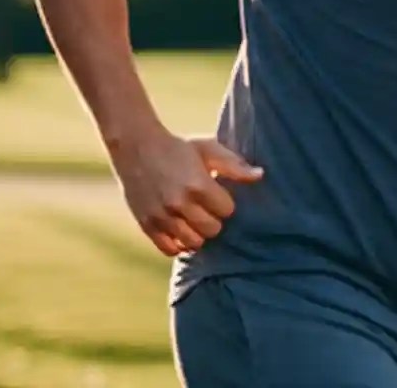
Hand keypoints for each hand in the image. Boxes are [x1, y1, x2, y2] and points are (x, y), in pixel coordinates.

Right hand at [109, 129, 263, 256]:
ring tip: (194, 219)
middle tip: (206, 208)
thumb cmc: (178, 148)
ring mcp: (161, 216)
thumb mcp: (208, 149)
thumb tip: (260, 176)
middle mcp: (179, 203)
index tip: (218, 195)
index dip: (225, 203)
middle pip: (212, 230)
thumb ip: (235, 165)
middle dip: (214, 220)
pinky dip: (178, 244)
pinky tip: (180, 229)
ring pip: (193, 243)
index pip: (227, 211)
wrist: (136, 147)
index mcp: (198, 185)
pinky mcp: (146, 225)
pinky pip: (169, 249)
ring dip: (198, 233)